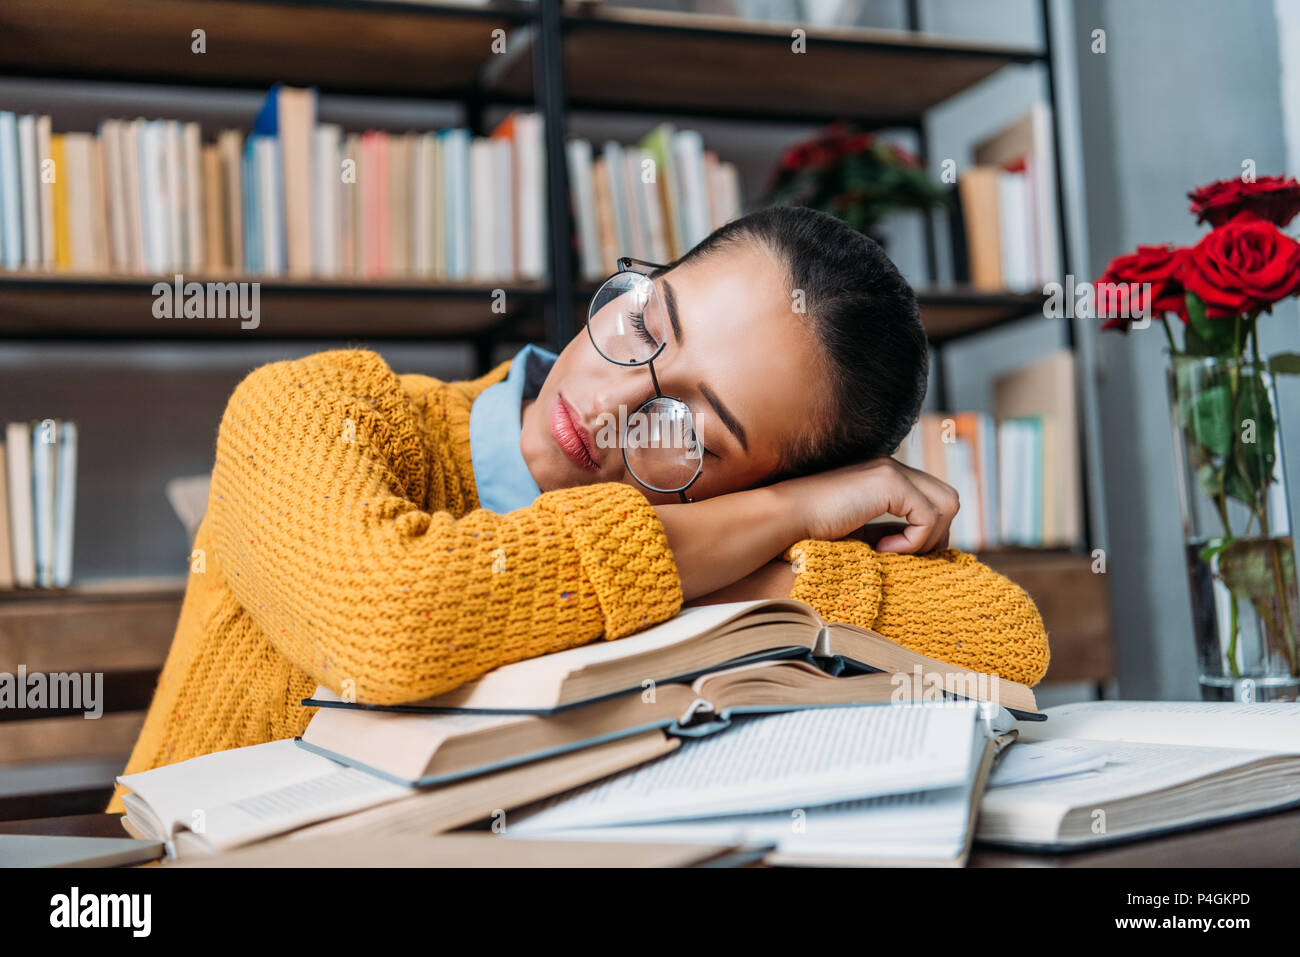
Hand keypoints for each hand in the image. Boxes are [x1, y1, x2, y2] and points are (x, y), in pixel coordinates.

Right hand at [771, 455, 958, 553]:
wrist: (784, 517)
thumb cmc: (810, 530)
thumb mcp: (858, 532)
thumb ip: (886, 532)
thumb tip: (919, 548)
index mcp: (883, 475)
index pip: (932, 499)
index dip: (926, 532)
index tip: (896, 553)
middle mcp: (891, 466)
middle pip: (949, 499)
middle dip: (936, 534)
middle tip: (904, 555)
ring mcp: (891, 470)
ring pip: (948, 505)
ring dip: (927, 538)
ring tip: (892, 552)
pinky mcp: (889, 482)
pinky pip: (928, 517)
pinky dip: (913, 541)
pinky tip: (882, 549)